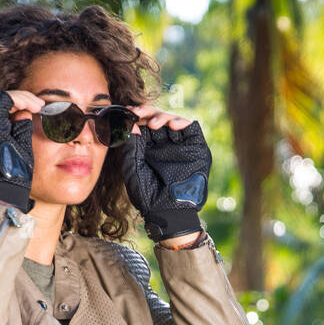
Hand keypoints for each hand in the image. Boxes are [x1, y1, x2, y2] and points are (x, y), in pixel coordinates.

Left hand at [0, 90, 42, 212]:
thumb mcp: (23, 141)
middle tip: (37, 105)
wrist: (3, 190)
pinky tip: (19, 120)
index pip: (6, 98)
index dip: (24, 98)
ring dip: (13, 107)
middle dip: (20, 101)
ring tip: (31, 111)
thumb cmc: (15, 169)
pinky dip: (6, 117)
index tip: (38, 106)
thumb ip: (23, 121)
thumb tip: (22, 112)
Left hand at [122, 104, 211, 242]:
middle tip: (139, 113)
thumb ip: (131, 146)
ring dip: (163, 117)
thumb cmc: (147, 194)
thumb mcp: (133, 168)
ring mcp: (180, 145)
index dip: (136, 116)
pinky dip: (182, 122)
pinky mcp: (195, 147)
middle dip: (148, 113)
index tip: (128, 113)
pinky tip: (172, 126)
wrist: (166, 211)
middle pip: (158, 118)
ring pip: (173, 120)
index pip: (144, 124)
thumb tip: (132, 124)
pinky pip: (191, 128)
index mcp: (148, 147)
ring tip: (155, 124)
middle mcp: (164, 144)